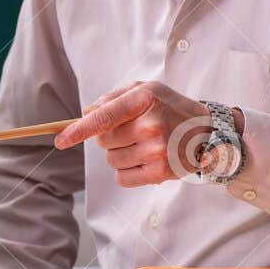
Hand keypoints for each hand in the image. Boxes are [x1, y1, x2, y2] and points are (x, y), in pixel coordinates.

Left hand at [53, 81, 226, 187]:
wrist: (209, 132)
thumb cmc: (171, 108)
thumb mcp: (146, 89)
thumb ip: (113, 98)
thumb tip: (85, 115)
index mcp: (145, 99)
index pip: (103, 117)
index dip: (78, 130)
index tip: (60, 141)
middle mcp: (151, 125)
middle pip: (103, 141)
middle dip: (110, 138)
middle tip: (134, 131)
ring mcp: (157, 150)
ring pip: (111, 161)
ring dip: (120, 155)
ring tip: (144, 145)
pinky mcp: (161, 172)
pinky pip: (122, 178)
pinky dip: (127, 172)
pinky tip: (145, 161)